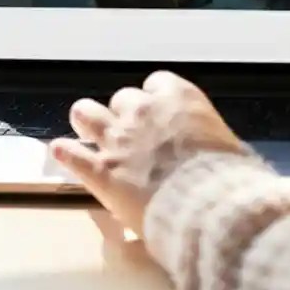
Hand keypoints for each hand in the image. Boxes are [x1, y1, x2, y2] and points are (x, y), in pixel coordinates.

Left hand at [49, 71, 245, 236]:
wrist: (209, 205)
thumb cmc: (228, 178)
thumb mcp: (229, 148)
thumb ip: (209, 141)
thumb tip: (215, 153)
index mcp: (178, 99)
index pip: (157, 84)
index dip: (155, 99)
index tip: (158, 113)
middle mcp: (143, 112)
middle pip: (122, 99)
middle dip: (124, 114)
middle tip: (127, 132)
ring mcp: (118, 140)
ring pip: (86, 114)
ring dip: (87, 121)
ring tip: (85, 130)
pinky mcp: (101, 170)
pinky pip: (73, 155)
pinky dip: (66, 153)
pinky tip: (60, 151)